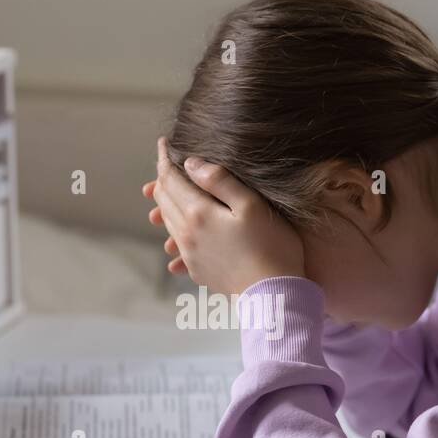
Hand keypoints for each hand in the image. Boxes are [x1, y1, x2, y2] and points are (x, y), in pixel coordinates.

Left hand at [143, 138, 303, 295]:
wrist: (274, 295)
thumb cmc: (271, 247)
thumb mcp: (251, 205)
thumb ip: (220, 181)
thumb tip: (192, 163)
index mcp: (197, 213)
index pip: (171, 179)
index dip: (165, 158)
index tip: (164, 143)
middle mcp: (186, 234)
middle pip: (165, 199)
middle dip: (163, 178)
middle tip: (168, 163)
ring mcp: (190, 254)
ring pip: (169, 221)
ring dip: (168, 202)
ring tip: (173, 190)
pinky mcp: (198, 270)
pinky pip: (178, 244)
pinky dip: (176, 228)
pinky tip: (181, 230)